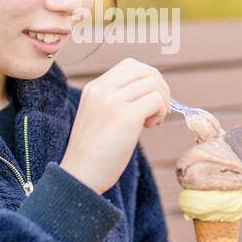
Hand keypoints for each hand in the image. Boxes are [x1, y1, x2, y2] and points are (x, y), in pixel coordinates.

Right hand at [59, 58, 170, 194]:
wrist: (80, 175)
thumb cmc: (94, 153)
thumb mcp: (99, 116)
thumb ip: (117, 100)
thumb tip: (151, 93)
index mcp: (95, 87)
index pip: (131, 66)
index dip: (147, 80)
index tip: (147, 102)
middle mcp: (102, 89)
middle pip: (146, 71)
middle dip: (160, 89)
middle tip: (156, 112)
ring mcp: (113, 101)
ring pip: (154, 83)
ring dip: (162, 102)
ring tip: (151, 122)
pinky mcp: (126, 116)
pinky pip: (156, 100)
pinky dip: (161, 112)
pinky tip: (149, 127)